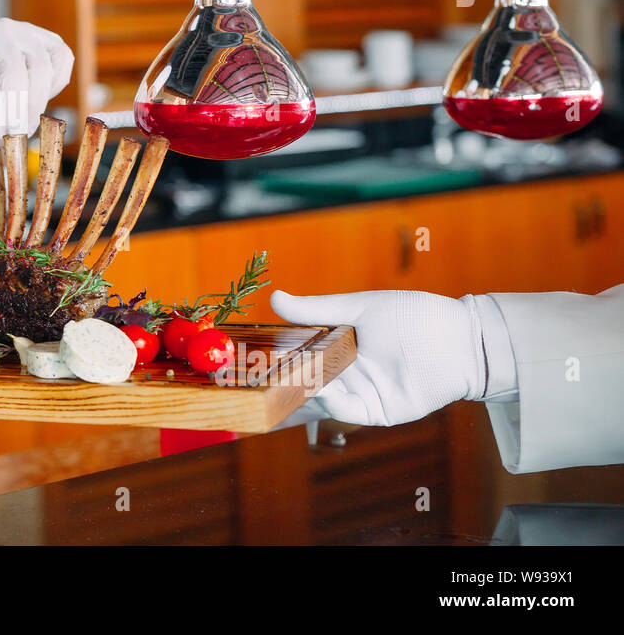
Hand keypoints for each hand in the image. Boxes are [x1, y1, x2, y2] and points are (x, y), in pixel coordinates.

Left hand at [0, 18, 72, 148]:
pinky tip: (36, 101)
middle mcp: (0, 31)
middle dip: (15, 116)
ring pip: (42, 70)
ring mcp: (28, 32)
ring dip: (34, 107)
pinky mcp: (50, 40)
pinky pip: (61, 63)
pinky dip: (53, 88)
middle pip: (15, 76)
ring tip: (22, 127)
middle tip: (12, 140)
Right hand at [271, 289, 488, 426]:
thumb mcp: (360, 306)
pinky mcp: (380, 411)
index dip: (275, 358)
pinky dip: (332, 403)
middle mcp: (347, 372)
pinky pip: (348, 410)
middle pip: (304, 382)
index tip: (249, 358)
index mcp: (339, 346)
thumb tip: (275, 298)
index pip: (299, 355)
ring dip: (300, 395)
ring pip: (321, 399)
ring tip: (279, 384)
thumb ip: (317, 309)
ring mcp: (363, 393)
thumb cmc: (416, 315)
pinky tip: (320, 389)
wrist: (462, 340)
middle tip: (251, 381)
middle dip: (279, 384)